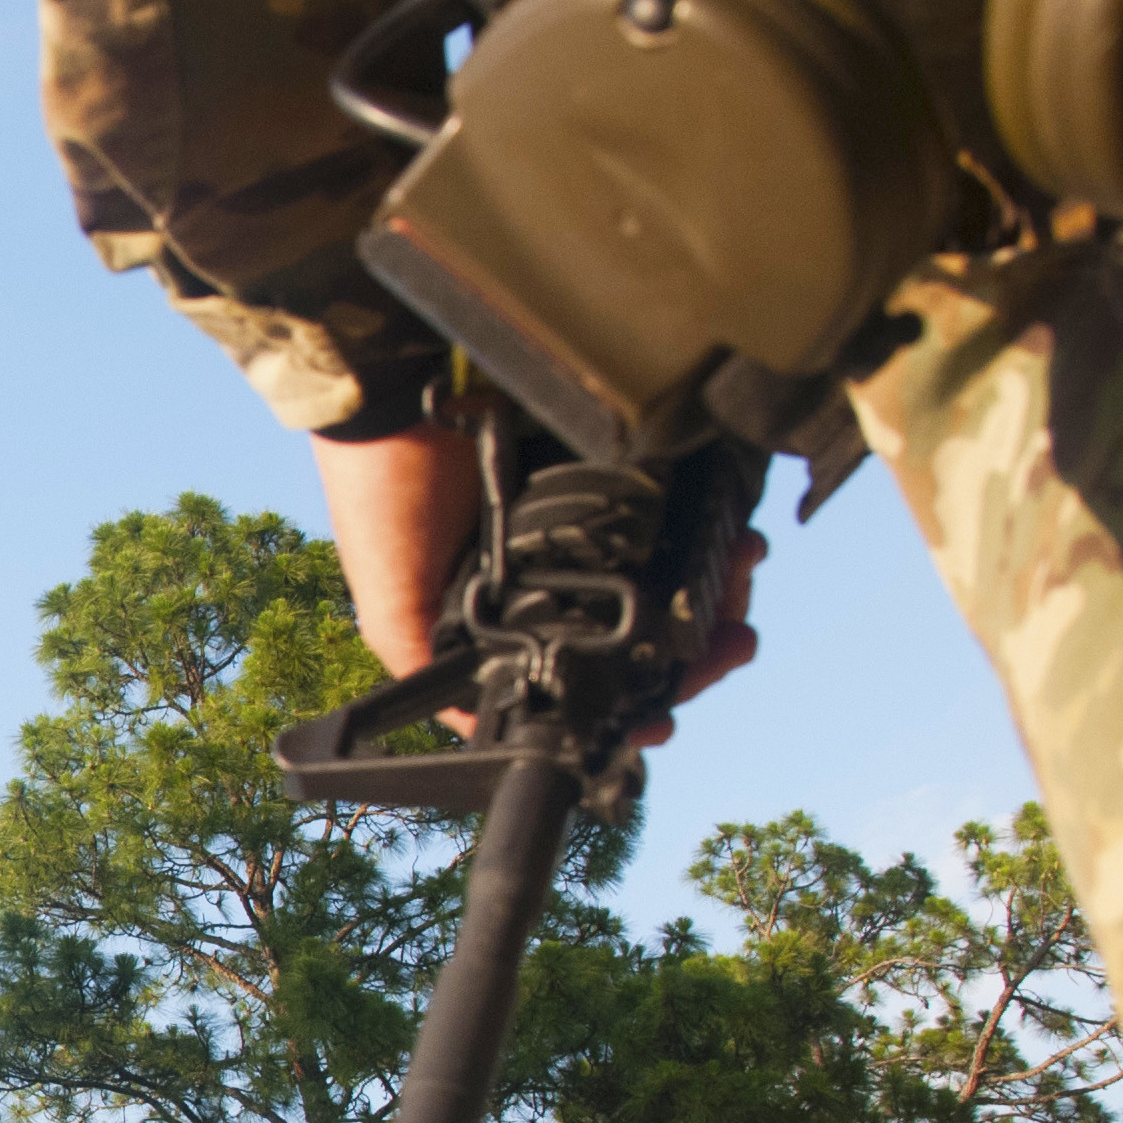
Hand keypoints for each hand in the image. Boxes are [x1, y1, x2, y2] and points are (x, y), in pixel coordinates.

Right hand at [307, 425, 765, 745]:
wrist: (394, 390)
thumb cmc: (382, 496)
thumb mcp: (391, 607)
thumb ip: (428, 669)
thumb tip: (477, 732)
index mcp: (509, 612)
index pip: (588, 672)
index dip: (631, 703)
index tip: (666, 721)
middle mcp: (555, 568)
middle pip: (646, 629)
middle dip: (697, 650)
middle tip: (734, 645)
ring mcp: (589, 516)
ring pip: (674, 573)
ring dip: (718, 590)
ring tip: (740, 581)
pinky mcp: (615, 464)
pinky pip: (679, 507)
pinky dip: (711, 530)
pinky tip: (735, 540)